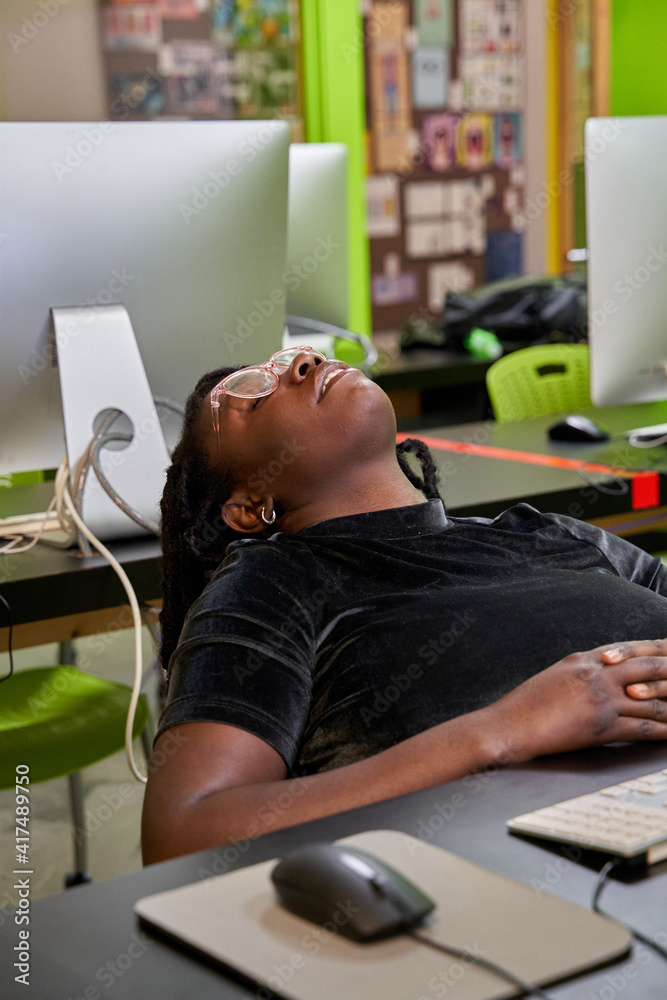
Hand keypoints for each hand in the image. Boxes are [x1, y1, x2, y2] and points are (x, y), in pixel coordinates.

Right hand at [481, 639, 666, 762]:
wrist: (509, 726)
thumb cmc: (526, 705)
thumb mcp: (556, 675)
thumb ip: (583, 670)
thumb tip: (605, 671)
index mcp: (583, 659)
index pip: (629, 648)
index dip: (655, 647)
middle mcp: (596, 675)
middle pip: (647, 667)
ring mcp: (601, 701)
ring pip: (652, 699)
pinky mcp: (602, 728)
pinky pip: (643, 728)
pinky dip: (664, 729)